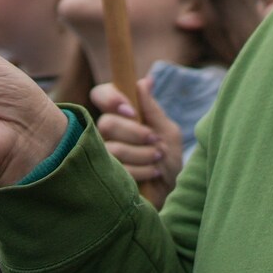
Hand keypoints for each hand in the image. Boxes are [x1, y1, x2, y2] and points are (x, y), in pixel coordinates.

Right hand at [92, 78, 183, 199]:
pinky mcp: (103, 176)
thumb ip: (152, 110)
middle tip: (154, 140)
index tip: (131, 110)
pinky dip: (141, 170)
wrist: (172, 191)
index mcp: (119, 116)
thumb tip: (144, 81)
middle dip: (136, 133)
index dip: (111, 98)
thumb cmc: (168, 159)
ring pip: (113, 148)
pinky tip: (152, 173)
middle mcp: (104, 133)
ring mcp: (100, 155)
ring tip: (157, 158)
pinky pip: (117, 169)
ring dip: (143, 154)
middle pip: (106, 123)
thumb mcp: (167, 132)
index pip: (101, 94)